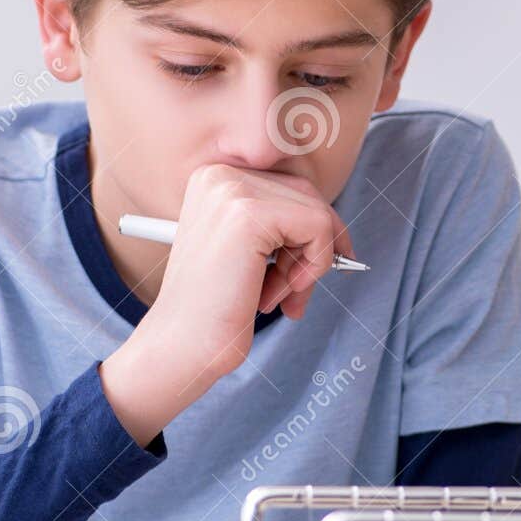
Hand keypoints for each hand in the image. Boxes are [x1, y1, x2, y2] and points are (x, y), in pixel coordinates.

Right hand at [100, 163, 355, 444]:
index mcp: (214, 179)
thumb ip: (283, 229)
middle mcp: (219, 175)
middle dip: (315, 248)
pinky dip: (316, 265)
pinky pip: (318, 227)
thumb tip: (337, 232)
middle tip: (297, 289)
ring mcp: (232, 190)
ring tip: (282, 296)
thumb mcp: (250, 253)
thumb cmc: (215, 308)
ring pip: (317, 212)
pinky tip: (284, 292)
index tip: (312, 264)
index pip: (289, 188)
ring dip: (312, 262)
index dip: (310, 229)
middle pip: (307, 196)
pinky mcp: (249, 214)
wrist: (182, 345)